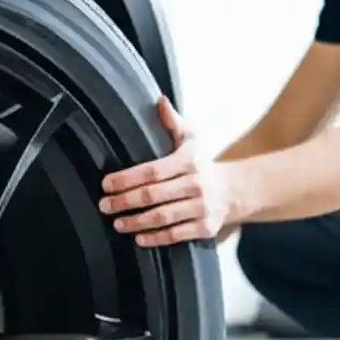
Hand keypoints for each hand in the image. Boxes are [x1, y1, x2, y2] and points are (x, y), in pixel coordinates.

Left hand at [99, 98, 237, 247]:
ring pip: (162, 217)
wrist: (234, 190)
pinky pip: (176, 234)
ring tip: (117, 223)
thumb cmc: (202, 163)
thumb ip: (172, 122)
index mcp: (189, 161)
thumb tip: (160, 100)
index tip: (106, 184)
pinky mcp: (206, 227)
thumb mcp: (191, 139)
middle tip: (104, 206)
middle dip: (124, 202)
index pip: (152, 170)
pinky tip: (139, 238)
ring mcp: (202, 207)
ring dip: (136, 222)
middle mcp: (196, 184)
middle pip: (153, 195)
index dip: (127, 179)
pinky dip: (156, 238)